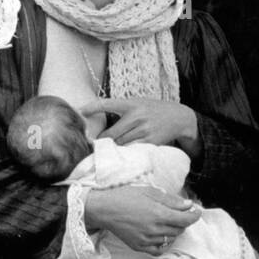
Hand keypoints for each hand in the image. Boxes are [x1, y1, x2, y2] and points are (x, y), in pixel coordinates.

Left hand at [80, 98, 198, 150]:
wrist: (179, 117)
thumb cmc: (155, 109)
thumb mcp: (139, 102)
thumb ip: (123, 109)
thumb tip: (103, 122)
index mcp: (131, 104)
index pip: (107, 104)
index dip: (92, 107)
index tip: (80, 111)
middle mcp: (137, 117)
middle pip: (112, 134)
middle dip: (101, 141)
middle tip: (92, 146)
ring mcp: (144, 130)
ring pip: (121, 144)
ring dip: (112, 150)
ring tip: (104, 153)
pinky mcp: (151, 142)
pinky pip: (133, 150)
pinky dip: (125, 154)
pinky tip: (121, 156)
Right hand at [83, 185, 200, 253]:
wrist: (104, 209)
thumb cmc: (125, 196)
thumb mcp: (149, 191)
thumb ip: (171, 200)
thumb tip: (189, 205)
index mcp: (158, 214)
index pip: (186, 220)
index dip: (195, 216)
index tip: (197, 211)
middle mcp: (154, 230)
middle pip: (180, 229)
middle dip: (183, 220)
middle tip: (178, 212)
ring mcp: (147, 240)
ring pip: (171, 238)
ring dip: (173, 230)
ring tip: (165, 219)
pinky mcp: (140, 247)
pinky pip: (159, 249)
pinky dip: (164, 243)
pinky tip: (161, 234)